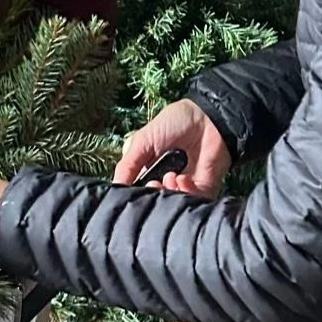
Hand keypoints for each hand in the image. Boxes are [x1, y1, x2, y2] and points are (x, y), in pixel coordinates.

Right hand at [114, 99, 231, 196]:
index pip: (138, 192)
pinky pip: (194, 200)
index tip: (134, 190)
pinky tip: (182, 179)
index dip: (135, 195)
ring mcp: (185, 187)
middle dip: (153, 195)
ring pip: (174, 204)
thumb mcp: (142, 141)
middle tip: (154, 183)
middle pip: (156, 201)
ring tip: (170, 178)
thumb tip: (114, 188)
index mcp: (149, 172)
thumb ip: (127, 165)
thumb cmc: (173, 124)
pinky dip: (187, 193)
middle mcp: (166, 182)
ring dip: (170, 193)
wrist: (207, 116)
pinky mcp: (204, 188)